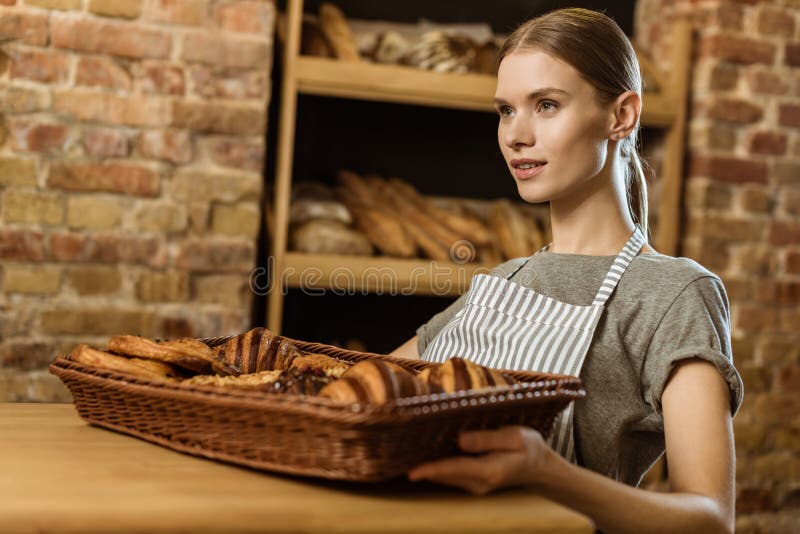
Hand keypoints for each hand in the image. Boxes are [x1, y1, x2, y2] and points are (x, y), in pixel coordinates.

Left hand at [407, 426, 551, 494]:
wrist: (540, 467)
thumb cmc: (529, 447)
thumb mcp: (514, 437)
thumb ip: (487, 439)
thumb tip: (460, 440)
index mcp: (490, 471)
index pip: (454, 469)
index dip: (431, 470)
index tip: (412, 472)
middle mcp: (479, 483)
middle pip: (444, 475)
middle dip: (423, 467)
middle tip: (397, 455)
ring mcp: (475, 485)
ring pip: (445, 476)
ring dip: (427, 468)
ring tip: (405, 453)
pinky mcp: (472, 482)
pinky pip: (450, 474)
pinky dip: (437, 467)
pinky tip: (425, 455)